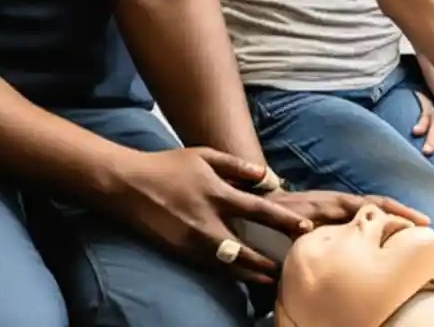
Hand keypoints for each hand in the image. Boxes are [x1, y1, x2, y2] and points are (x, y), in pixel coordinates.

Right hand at [107, 147, 313, 284]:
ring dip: (252, 273)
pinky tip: (242, 277)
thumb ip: (237, 166)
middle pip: (247, 249)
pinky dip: (229, 274)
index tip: (306, 228)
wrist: (127, 185)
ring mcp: (192, 241)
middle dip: (270, 260)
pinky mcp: (180, 252)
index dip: (284, 220)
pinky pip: (210, 267)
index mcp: (217, 194)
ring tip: (272, 279)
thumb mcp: (205, 155)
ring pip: (229, 265)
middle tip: (292, 266)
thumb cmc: (169, 166)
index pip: (259, 210)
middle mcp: (207, 222)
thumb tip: (266, 176)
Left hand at [264, 190, 429, 227]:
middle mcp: (341, 199)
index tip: (420, 222)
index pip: (374, 205)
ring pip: (373, 205)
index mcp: (335, 202)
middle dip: (404, 211)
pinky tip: (387, 228)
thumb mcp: (287, 221)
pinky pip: (364, 210)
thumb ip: (299, 226)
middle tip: (427, 223)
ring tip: (414, 226)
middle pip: (380, 202)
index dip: (398, 213)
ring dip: (394, 213)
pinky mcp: (335, 207)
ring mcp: (339, 202)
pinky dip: (380, 215)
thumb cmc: (277, 214)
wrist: (264, 200)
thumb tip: (309, 229)